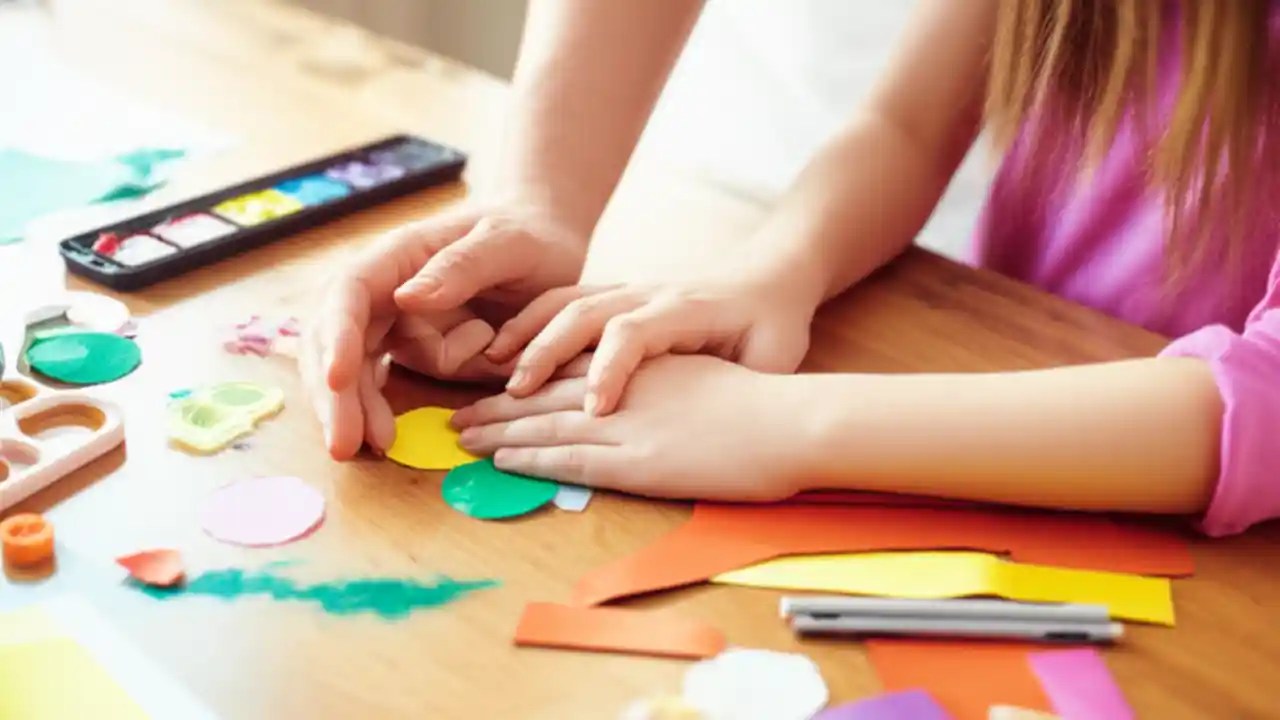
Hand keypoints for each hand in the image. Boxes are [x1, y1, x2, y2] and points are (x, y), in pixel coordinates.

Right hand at [301, 202, 586, 459]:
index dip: (338, 335)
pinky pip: (380, 384)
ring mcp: (395, 324)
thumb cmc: (531, 236)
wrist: (549, 248)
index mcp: (401, 255)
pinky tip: (381, 438)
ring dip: (355, 409)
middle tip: (344, 443)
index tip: (338, 378)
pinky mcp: (410, 350)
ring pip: (353, 370)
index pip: (352, 292)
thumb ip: (463, 267)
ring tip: (372, 446)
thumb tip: (407, 299)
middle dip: (336, 392)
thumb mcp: (509, 244)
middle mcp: (387, 290)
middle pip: (338, 340)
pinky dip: (376, 410)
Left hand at [451, 355, 808, 500]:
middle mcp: (628, 386)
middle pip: (548, 391)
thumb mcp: (710, 376)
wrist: (795, 420)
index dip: (533, 374)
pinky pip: (569, 455)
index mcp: (646, 362)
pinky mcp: (637, 459)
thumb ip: (673, 384)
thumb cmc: (768, 401)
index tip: (502, 384)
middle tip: (461, 414)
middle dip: (501, 403)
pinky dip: (530, 456)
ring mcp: (629, 422)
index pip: (574, 366)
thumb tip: (653, 399)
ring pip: (547, 422)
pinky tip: (502, 459)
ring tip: (465, 437)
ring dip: (501, 429)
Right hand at [484, 279, 815, 415]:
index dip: (611, 370)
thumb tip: (726, 420)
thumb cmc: (774, 323)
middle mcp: (650, 295)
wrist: (771, 277)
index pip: (636, 333)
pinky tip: (504, 352)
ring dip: (527, 336)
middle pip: (585, 313)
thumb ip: (746, 381)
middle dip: (546, 353)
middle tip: (513, 396)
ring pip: (566, 304)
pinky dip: (531, 326)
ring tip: (490, 371)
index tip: (595, 411)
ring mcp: (629, 292)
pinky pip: (566, 304)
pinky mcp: (618, 298)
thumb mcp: (776, 354)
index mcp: (688, 309)